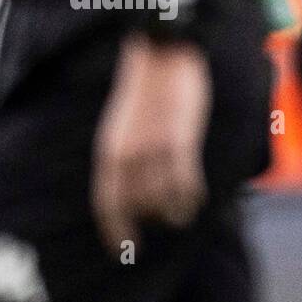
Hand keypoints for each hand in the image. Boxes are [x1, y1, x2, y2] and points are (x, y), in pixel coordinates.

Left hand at [91, 36, 211, 255]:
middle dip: (150, 220)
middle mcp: (127, 155)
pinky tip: (194, 197)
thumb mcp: (123, 125)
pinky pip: (186, 187)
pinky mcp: (180, 143)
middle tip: (161, 221)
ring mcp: (154, 151)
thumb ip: (125, 155)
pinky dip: (191, 198)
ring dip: (173, 212)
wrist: (162, 51)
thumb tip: (131, 187)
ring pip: (164, 203)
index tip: (126, 250)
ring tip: (179, 212)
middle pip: (138, 209)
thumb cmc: (145, 89)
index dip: (116, 232)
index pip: (107, 204)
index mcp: (109, 149)